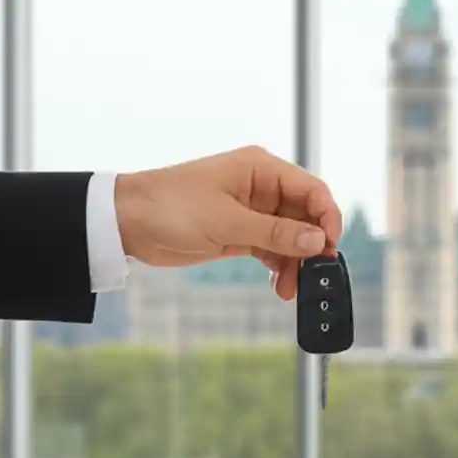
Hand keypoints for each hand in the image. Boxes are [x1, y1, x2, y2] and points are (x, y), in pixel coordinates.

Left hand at [114, 145, 342, 300]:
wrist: (127, 222)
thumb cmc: (170, 207)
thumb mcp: (226, 222)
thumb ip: (274, 233)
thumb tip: (317, 241)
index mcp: (261, 169)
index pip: (312, 189)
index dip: (327, 217)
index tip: (330, 246)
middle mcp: (261, 187)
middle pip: (305, 216)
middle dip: (311, 246)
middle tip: (314, 274)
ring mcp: (252, 211)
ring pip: (290, 237)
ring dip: (295, 262)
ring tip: (292, 288)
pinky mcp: (240, 232)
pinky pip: (272, 249)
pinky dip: (279, 266)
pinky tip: (280, 285)